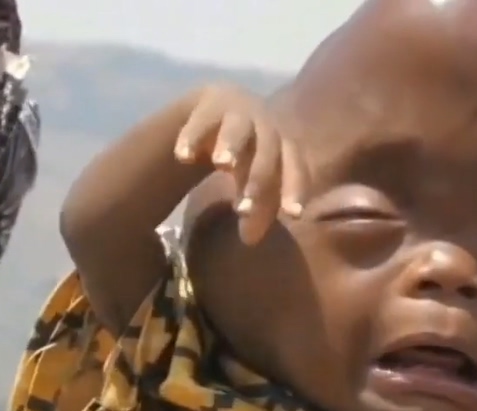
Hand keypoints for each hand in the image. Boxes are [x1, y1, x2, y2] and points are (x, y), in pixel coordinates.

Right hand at [173, 84, 306, 245]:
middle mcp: (266, 126)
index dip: (294, 189)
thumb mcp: (251, 179)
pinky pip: (202, 120)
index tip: (292, 215)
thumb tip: (250, 240)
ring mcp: (238, 112)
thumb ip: (255, 207)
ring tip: (221, 165)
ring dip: (232, 145)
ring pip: (238, 128)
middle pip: (268, 151)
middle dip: (258, 178)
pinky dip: (192, 137)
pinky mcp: (210, 104)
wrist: (219, 108)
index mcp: (283, 145)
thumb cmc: (243, 154)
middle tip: (243, 209)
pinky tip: (182, 157)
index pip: (294, 168)